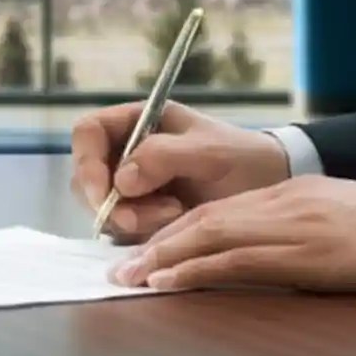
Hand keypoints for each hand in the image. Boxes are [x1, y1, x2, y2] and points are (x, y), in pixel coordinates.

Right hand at [71, 102, 290, 239]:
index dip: (86, 162)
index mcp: (136, 122)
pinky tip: (175, 223)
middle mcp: (126, 152)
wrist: (269, 189)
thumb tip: (122, 179)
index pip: (87, 133)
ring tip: (176, 213)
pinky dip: (142, 233)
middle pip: (87, 177)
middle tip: (149, 217)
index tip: (106, 192)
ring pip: (103, 208)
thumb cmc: (242, 158)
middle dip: (112, 203)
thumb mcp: (209, 150)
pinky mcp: (141, 215)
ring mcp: (132, 186)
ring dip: (132, 220)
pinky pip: (121, 229)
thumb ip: (164, 156)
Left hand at [110, 176, 355, 294]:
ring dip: (163, 259)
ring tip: (130, 278)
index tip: (148, 250)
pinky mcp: (308, 255)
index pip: (218, 209)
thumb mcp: (341, 217)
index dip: (176, 230)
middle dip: (157, 245)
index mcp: (292, 193)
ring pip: (209, 236)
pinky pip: (236, 260)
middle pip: (203, 219)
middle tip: (122, 267)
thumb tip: (269, 253)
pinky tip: (168, 281)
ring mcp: (294, 227)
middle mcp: (284, 203)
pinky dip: (195, 270)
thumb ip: (300, 226)